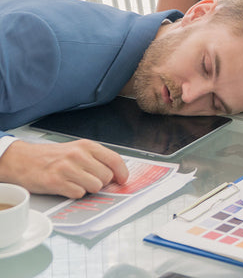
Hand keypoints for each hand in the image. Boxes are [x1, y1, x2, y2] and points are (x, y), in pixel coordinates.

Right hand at [0, 139, 128, 198]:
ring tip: (77, 183)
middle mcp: (78, 155)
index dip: (122, 172)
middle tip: (89, 180)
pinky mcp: (56, 182)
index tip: (123, 180)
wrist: (21, 160)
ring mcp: (67, 169)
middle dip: (101, 182)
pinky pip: (79, 194)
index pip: (114, 159)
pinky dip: (75, 194)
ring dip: (88, 189)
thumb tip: (115, 173)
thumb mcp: (75, 149)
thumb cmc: (50, 156)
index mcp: (86, 146)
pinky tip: (67, 187)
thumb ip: (95, 158)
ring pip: (95, 187)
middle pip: (106, 176)